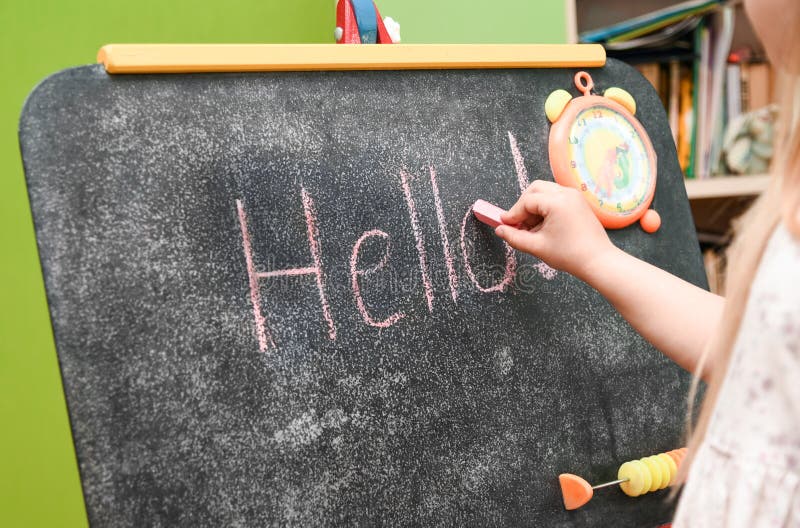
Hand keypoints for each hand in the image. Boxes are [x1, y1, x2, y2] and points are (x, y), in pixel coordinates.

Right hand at [495, 180, 616, 279]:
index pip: (526, 201)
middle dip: (523, 206)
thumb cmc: (569, 255)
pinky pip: (556, 198)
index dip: (513, 214)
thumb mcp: (537, 247)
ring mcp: (574, 196)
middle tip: (518, 224)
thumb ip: (514, 237)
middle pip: (535, 190)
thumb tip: (499, 230)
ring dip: (534, 207)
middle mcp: (566, 193)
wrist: (598, 261)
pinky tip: (544, 227)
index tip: (505, 225)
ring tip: (532, 228)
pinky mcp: (579, 203)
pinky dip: (546, 208)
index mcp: (557, 202)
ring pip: (545, 192)